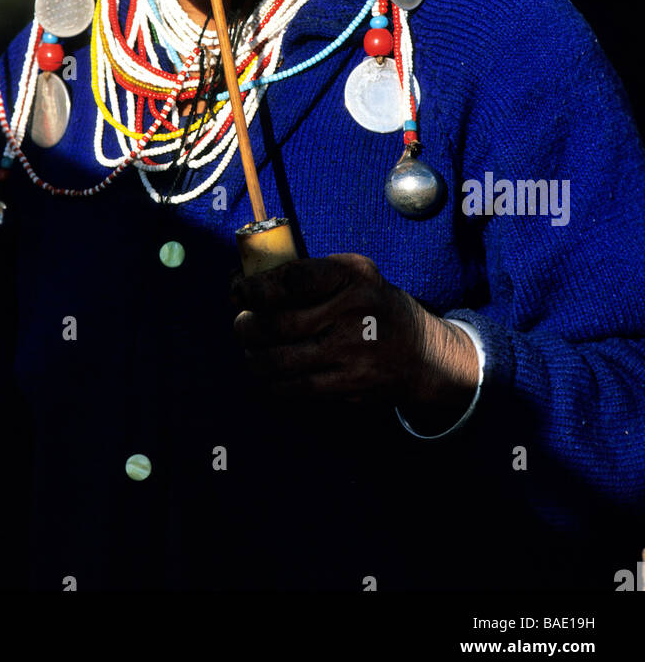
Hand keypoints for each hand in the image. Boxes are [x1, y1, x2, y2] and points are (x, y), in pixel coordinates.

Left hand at [229, 254, 477, 413]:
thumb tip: (250, 280)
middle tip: (240, 324)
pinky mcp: (350, 386)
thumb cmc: (373, 305)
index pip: (294, 280)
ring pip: (281, 361)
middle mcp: (353, 313)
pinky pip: (296, 389)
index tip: (238, 290)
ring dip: (254, 356)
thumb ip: (309, 272)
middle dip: (247, 325)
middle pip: (280, 323)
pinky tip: (268, 373)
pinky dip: (272, 382)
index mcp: (352, 277)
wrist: (422, 353)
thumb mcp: (354, 273)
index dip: (257, 287)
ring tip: (250, 349)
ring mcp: (352, 354)